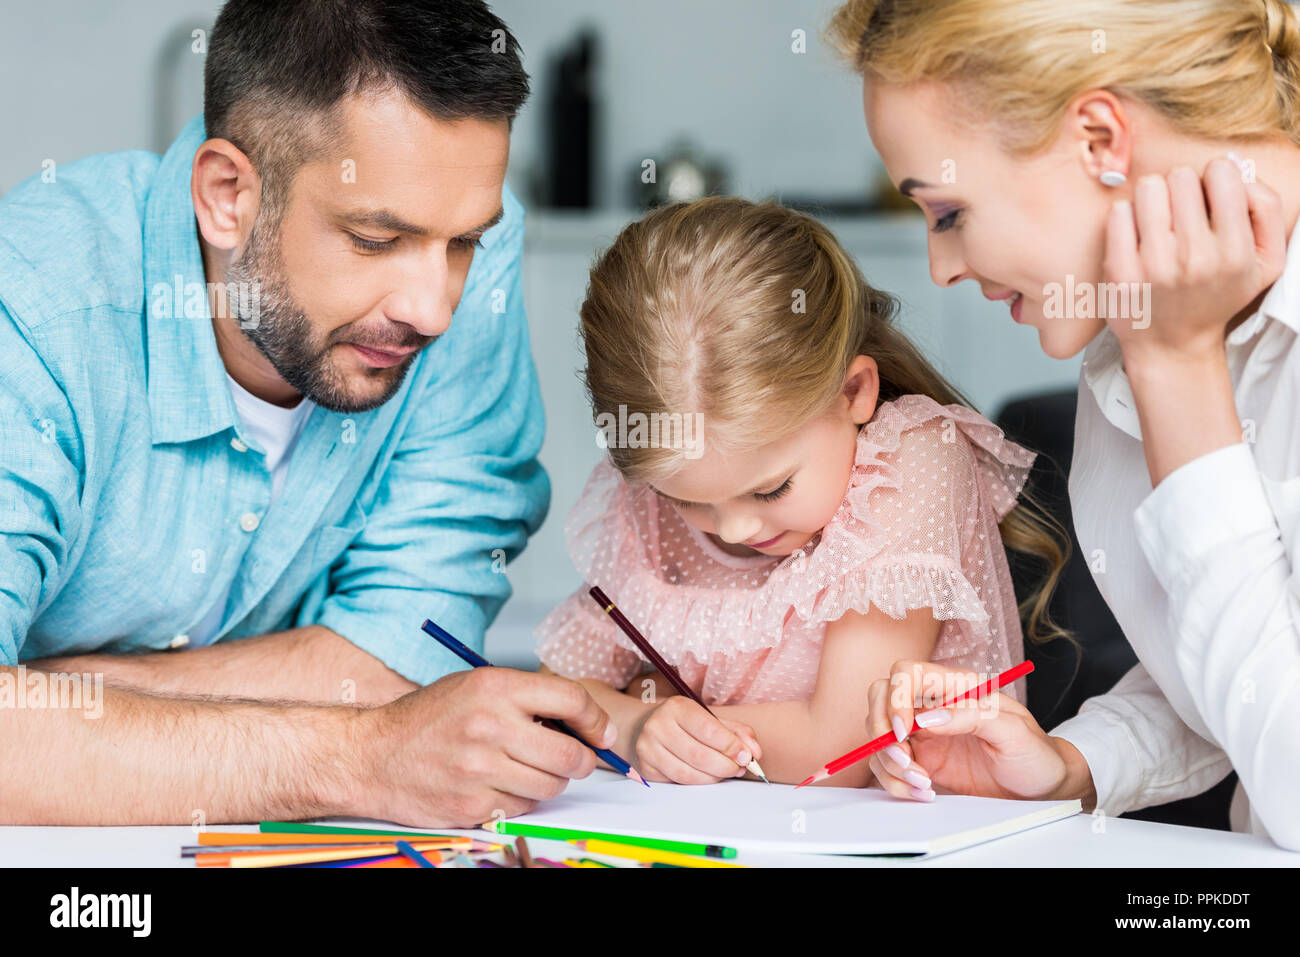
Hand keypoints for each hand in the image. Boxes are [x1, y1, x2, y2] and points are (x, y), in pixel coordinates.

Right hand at [355, 667, 617, 826]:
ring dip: (551, 782)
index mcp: (493, 687)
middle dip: (582, 760)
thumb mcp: (473, 687)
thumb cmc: (425, 720)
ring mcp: (480, 769)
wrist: (370, 756)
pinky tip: (501, 785)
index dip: (595, 720)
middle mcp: (489, 726)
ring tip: (528, 769)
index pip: (571, 699)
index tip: (601, 732)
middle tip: (576, 759)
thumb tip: (581, 720)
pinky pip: (524, 807)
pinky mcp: (472, 804)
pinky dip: (522, 800)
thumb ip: (524, 698)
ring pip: (552, 785)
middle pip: (571, 754)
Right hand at [631, 696, 760, 783]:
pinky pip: (678, 782)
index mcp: (677, 707)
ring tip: (726, 772)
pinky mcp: (646, 768)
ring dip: (714, 778)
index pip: (708, 729)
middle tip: (740, 768)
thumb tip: (755, 752)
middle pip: (699, 755)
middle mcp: (658, 725)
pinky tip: (707, 776)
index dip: (731, 746)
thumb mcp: (709, 718)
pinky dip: (699, 782)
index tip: (748, 756)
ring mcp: (648, 748)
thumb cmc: (684, 724)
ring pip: (688, 774)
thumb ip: (735, 732)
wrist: (644, 728)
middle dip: (726, 766)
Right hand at [864, 660, 1090, 803]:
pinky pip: (888, 766)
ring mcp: (922, 734)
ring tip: (924, 785)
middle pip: (880, 697)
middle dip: (880, 730)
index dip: (895, 697)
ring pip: (878, 736)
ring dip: (890, 764)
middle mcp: (933, 705)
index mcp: (954, 686)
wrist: (1041, 788)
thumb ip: (972, 716)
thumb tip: (927, 718)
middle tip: (904, 760)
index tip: (903, 730)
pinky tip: (923, 793)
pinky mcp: (920, 761)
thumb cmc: (1034, 753)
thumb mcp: (1012, 731)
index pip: (906, 673)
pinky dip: (895, 782)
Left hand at [1103, 158, 1285, 361]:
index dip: (1215, 178)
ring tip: (1158, 221)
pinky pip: (1118, 213)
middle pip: (1180, 176)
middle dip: (1181, 187)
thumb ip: (1266, 209)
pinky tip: (1136, 235)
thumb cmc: (1218, 295)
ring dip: (1153, 198)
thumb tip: (1240, 172)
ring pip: (1148, 188)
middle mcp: (1194, 258)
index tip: (1209, 198)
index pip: (1222, 172)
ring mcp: (1153, 266)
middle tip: (1180, 213)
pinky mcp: (1120, 272)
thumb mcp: (1266, 262)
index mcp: (1234, 251)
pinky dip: (1126, 216)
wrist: (1173, 345)